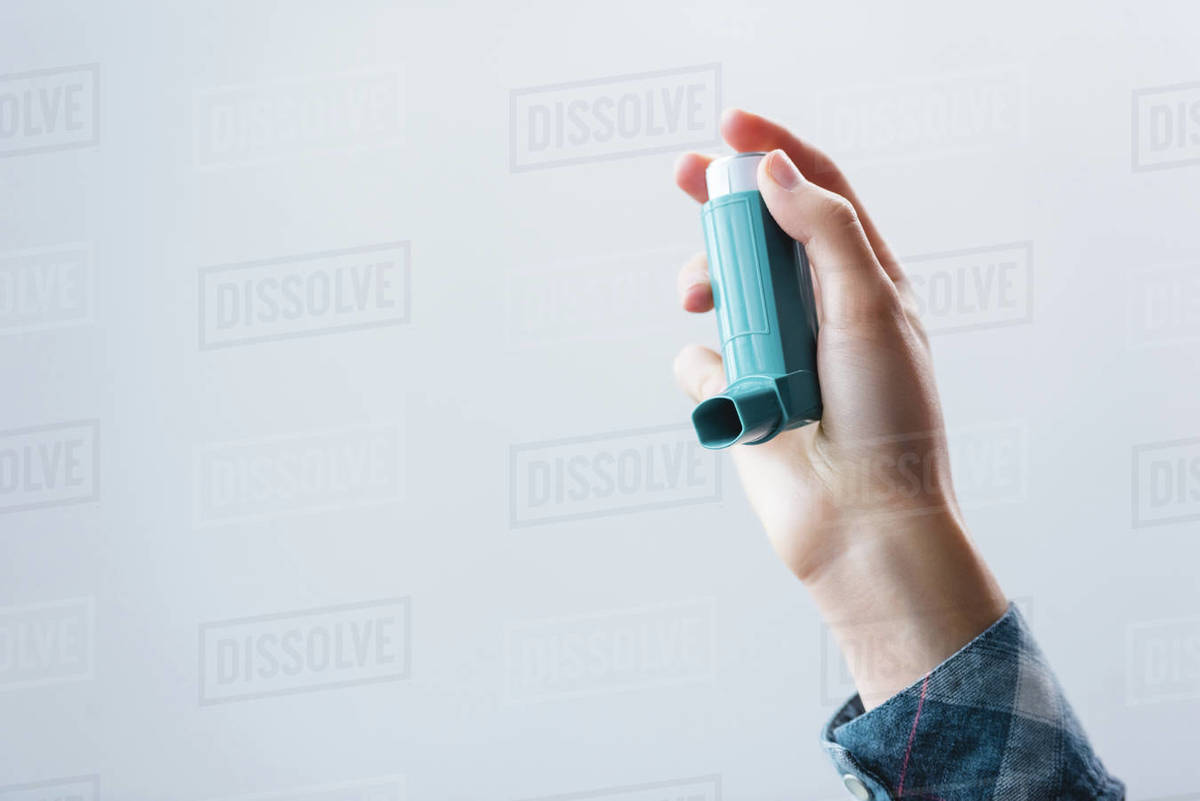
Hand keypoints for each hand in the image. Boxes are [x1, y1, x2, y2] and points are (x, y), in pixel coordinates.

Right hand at [673, 109, 1006, 708]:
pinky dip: (704, 371)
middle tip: (684, 174)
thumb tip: (774, 170)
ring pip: (721, 291)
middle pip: (760, 233)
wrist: (863, 524)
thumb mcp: (871, 307)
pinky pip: (699, 363)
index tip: (728, 125)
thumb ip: (826, 230)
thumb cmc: (887, 418)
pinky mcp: (741, 399)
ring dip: (707, 284)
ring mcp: (777, 354)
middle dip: (722, 202)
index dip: (775, 150)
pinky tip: (730, 398)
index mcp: (865, 280)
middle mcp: (818, 311)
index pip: (818, 192)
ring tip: (700, 299)